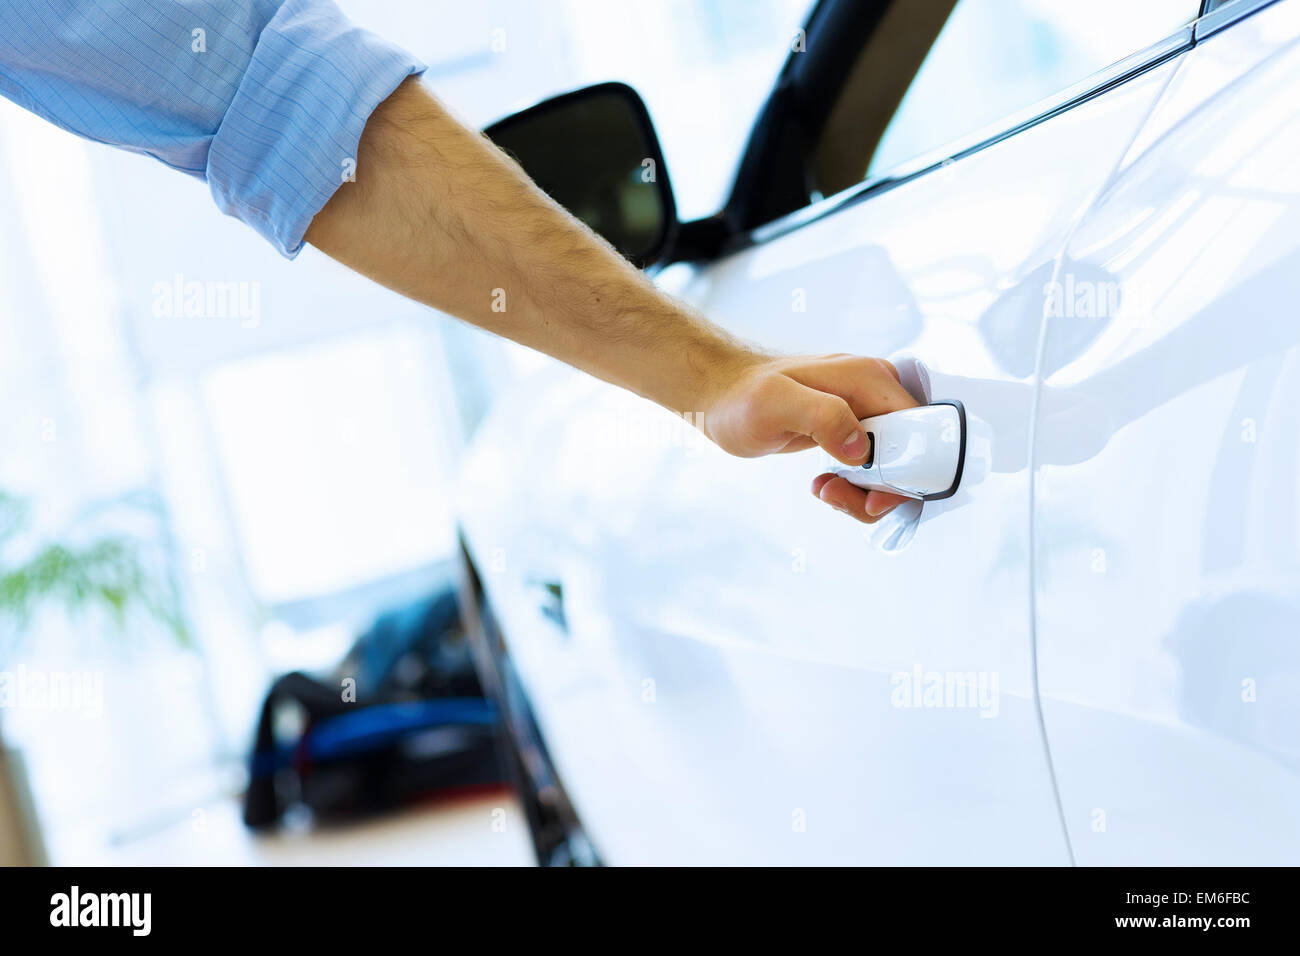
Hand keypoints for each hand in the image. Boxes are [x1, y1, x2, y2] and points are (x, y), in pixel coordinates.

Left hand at [701, 353, 917, 522]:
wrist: (722, 395)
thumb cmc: (742, 396)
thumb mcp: (775, 404)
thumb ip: (823, 417)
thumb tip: (862, 447)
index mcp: (869, 378)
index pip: (919, 429)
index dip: (906, 469)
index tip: (869, 493)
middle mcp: (876, 391)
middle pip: (911, 452)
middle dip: (883, 488)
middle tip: (838, 495)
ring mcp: (866, 411)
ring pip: (894, 465)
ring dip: (865, 492)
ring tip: (825, 489)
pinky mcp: (853, 429)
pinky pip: (874, 467)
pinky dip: (856, 486)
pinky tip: (825, 483)